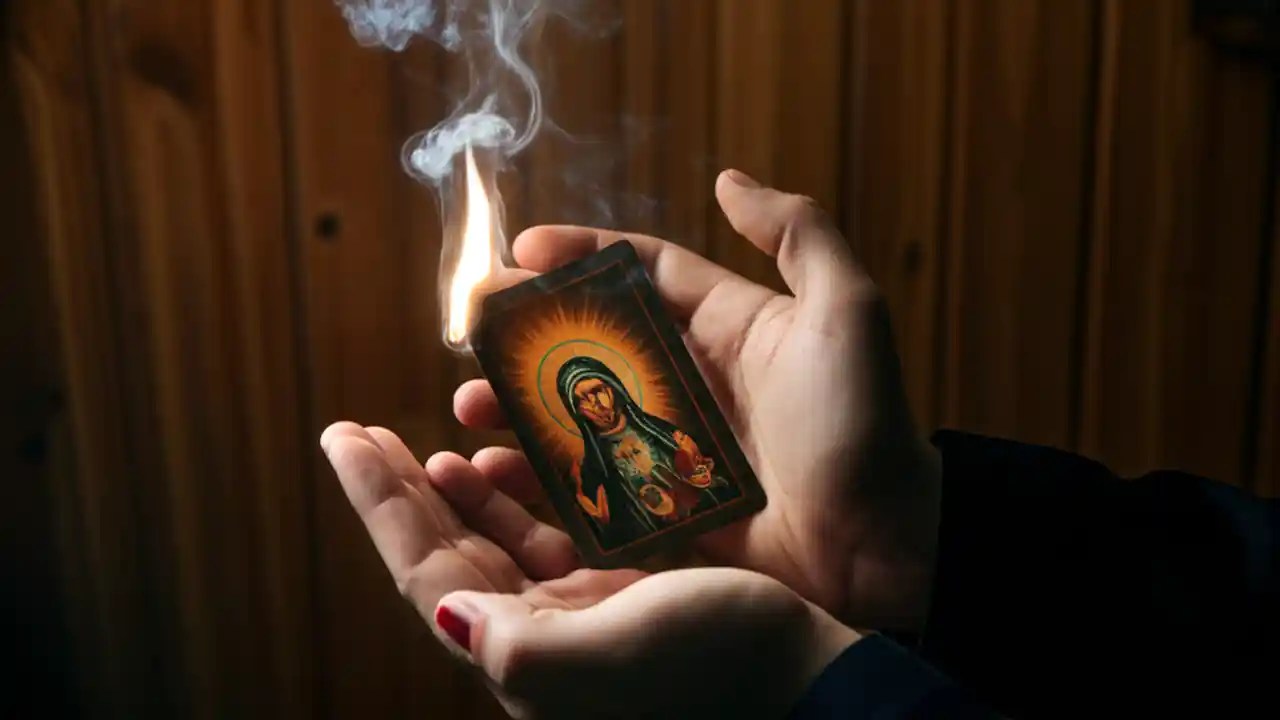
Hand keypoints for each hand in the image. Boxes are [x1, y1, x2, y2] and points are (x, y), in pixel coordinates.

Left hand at [320, 422, 857, 717]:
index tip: (344, 435)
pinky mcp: (617, 592)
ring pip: (489, 542)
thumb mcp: (616, 661)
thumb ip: (523, 646)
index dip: (380, 506)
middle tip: (359, 431)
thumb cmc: (721, 670)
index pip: (427, 575)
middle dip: (398, 493)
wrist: (806, 684)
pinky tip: (496, 463)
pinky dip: (514, 498)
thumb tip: (448, 612)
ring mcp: (575, 613)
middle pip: (445, 555)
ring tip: (420, 443)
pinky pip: (543, 536)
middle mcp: (538, 637)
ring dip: (450, 493)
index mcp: (525, 656)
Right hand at [456, 170, 942, 630]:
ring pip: (580, 410)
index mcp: (731, 325)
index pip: (643, 271)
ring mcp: (675, 445)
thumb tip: (730, 180)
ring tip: (471, 405)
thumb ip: (799, 236)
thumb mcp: (848, 313)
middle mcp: (695, 379)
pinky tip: (498, 471)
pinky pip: (591, 480)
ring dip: (521, 403)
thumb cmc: (867, 427)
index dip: (583, 254)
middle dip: (531, 332)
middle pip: (596, 341)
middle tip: (472, 332)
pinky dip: (542, 475)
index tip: (522, 250)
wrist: (887, 549)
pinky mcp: (664, 506)